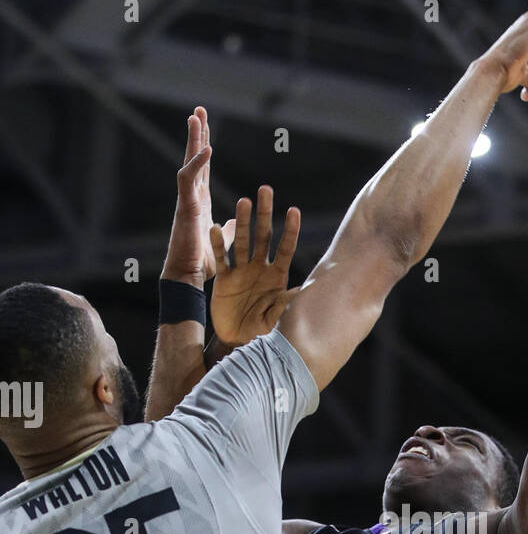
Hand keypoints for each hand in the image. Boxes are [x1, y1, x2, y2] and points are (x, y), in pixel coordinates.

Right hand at [162, 107, 235, 286]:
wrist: (188, 276)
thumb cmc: (201, 263)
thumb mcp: (223, 241)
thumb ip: (229, 229)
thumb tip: (236, 221)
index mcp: (200, 201)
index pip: (203, 168)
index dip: (204, 147)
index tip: (206, 127)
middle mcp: (192, 196)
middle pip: (194, 158)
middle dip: (197, 134)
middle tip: (199, 110)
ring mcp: (187, 200)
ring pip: (189, 162)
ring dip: (193, 140)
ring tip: (196, 117)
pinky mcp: (185, 208)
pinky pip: (189, 180)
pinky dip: (197, 164)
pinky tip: (207, 149)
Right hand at [210, 186, 299, 345]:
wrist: (242, 344)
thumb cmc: (266, 332)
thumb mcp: (281, 317)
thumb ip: (290, 302)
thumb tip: (306, 288)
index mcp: (277, 276)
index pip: (285, 248)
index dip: (289, 230)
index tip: (293, 210)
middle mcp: (260, 269)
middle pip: (263, 236)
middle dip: (264, 213)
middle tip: (265, 189)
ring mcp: (242, 272)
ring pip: (242, 242)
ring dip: (242, 222)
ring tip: (243, 201)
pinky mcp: (225, 280)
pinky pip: (222, 260)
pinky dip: (218, 246)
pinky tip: (215, 228)